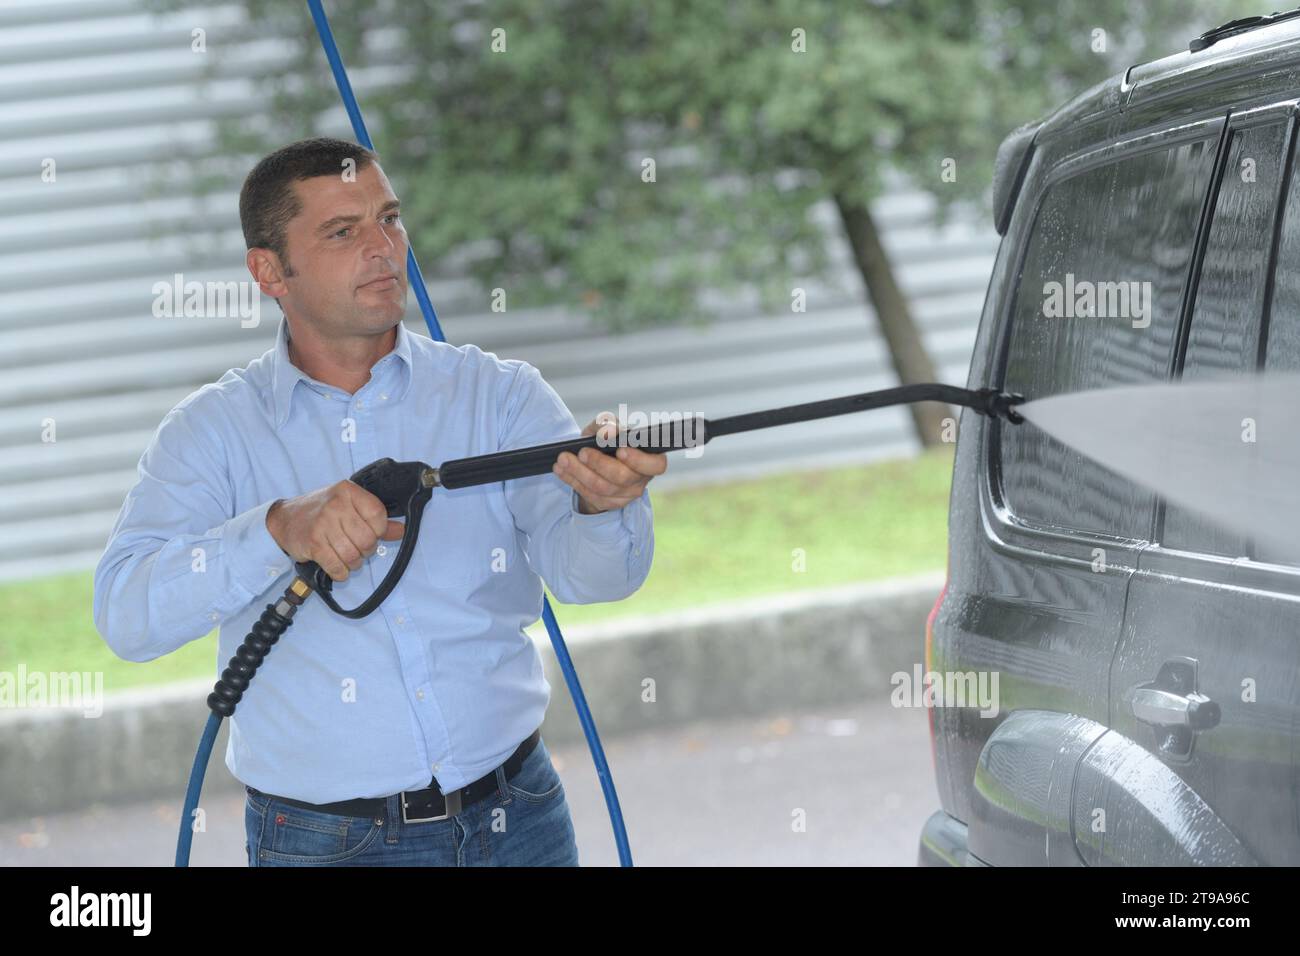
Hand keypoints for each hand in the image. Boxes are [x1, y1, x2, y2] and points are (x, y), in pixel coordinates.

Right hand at [265, 481, 404, 581]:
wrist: (284, 519)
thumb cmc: (320, 511)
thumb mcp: (349, 506)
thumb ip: (376, 518)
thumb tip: (401, 531)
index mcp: (349, 492)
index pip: (378, 515)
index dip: (379, 530)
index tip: (371, 533)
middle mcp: (336, 505)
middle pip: (368, 539)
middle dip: (365, 550)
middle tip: (355, 547)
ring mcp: (323, 524)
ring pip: (354, 556)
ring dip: (353, 563)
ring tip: (345, 556)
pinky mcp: (313, 544)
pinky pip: (338, 567)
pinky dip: (341, 573)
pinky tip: (336, 566)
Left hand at [553, 411, 667, 514]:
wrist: (593, 458)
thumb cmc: (605, 439)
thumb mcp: (606, 426)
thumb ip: (609, 424)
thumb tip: (609, 432)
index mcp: (650, 459)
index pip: (656, 465)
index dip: (639, 460)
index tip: (620, 450)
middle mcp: (641, 480)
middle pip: (623, 477)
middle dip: (599, 464)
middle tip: (582, 452)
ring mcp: (626, 495)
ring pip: (603, 488)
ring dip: (580, 472)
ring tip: (563, 459)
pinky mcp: (608, 503)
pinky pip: (590, 495)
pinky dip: (573, 480)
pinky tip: (560, 470)